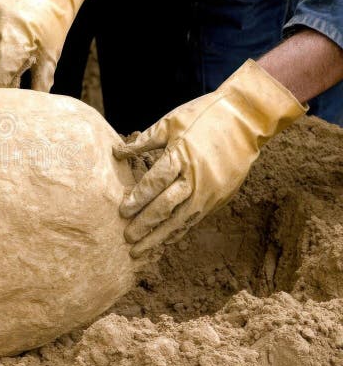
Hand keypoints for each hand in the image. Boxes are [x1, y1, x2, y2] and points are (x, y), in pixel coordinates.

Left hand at [113, 60, 305, 257]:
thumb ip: (144, 141)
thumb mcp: (171, 122)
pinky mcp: (219, 198)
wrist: (248, 118)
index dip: (137, 199)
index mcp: (180, 157)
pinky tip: (165, 240)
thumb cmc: (205, 116)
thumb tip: (116, 152)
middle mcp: (195, 178)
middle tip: (127, 238)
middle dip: (144, 224)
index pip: (154, 183)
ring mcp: (209, 191)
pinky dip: (179, 231)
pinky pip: (195, 219)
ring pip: (180, 220)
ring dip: (159, 236)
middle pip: (165, 207)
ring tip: (141, 250)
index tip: (122, 212)